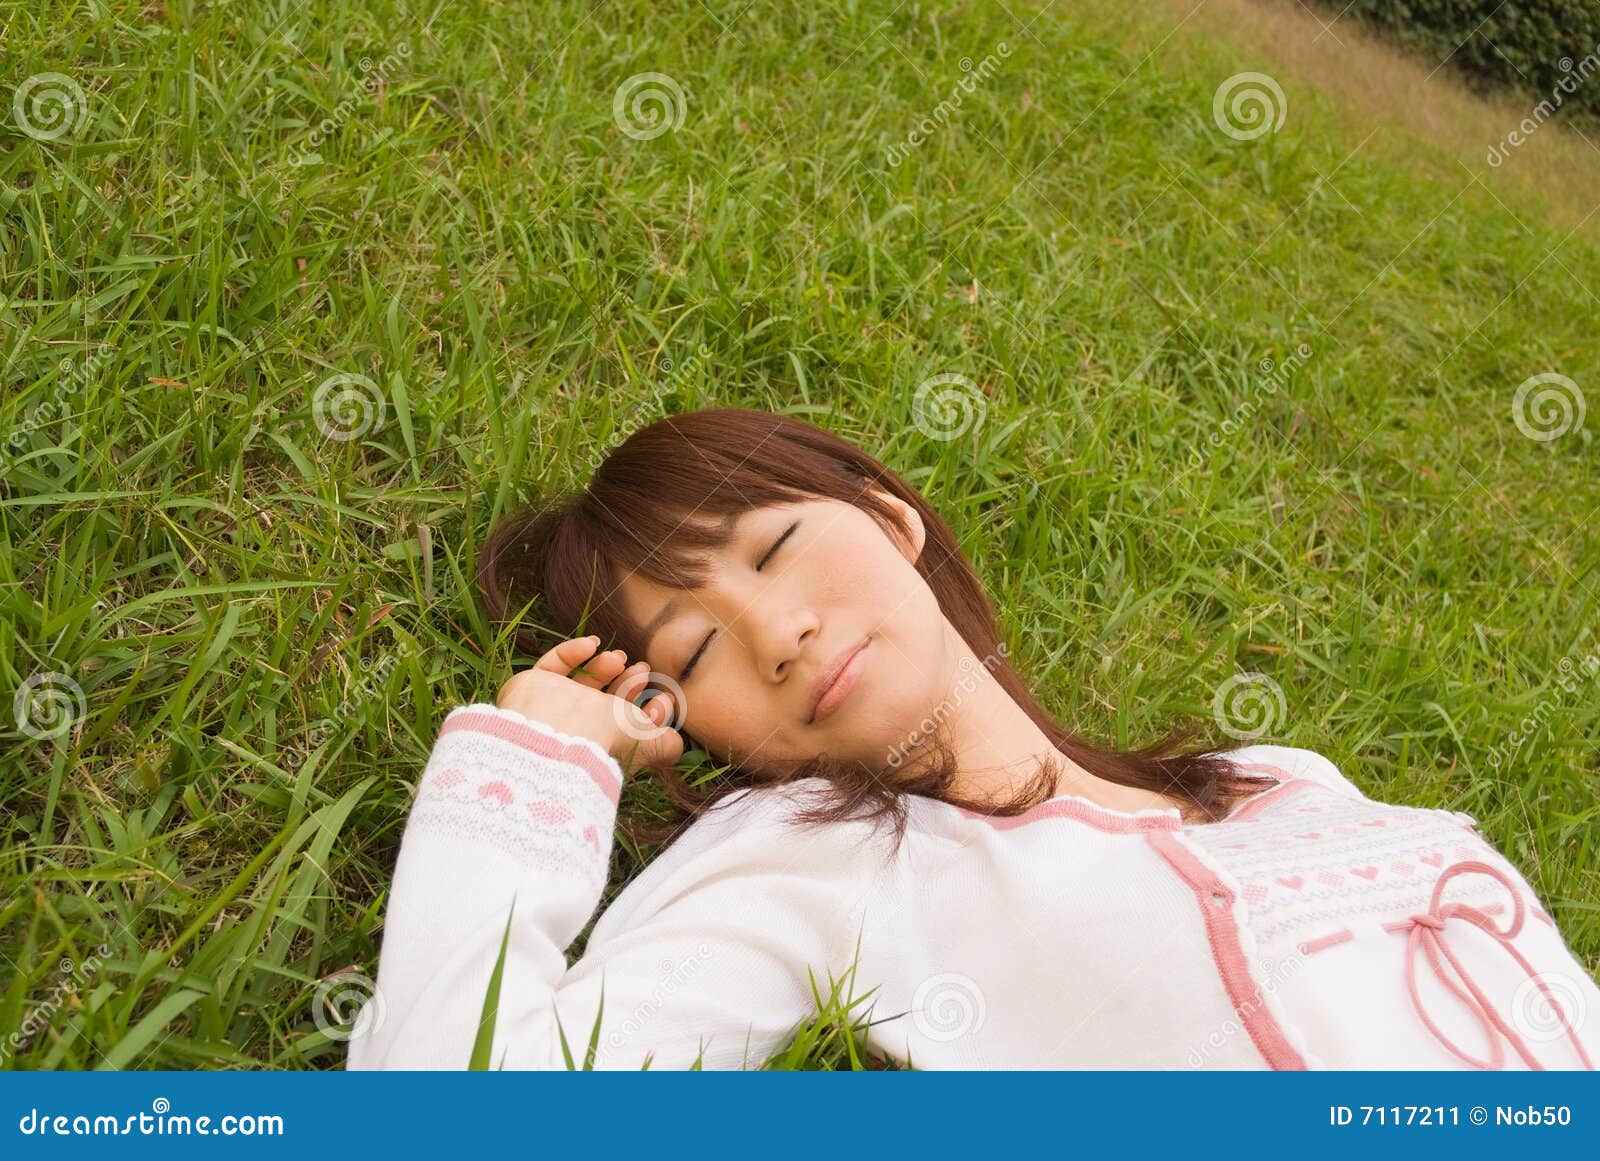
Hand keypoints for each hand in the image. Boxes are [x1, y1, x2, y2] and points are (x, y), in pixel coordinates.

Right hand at [495, 635, 683, 778]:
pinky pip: (552, 665)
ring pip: (581, 683)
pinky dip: (572, 652)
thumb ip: (667, 746)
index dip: (649, 713)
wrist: (552, 735)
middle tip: (643, 669)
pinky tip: (592, 644)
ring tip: (618, 659)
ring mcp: (555, 707)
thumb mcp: (649, 744)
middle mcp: (580, 728)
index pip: (629, 729)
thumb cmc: (604, 739)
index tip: (664, 699)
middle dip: (630, 684)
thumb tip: (677, 744)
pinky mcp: (534, 687)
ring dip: (604, 667)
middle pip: (607, 702)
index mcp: (605, 745)